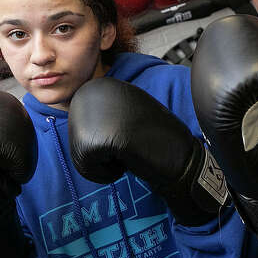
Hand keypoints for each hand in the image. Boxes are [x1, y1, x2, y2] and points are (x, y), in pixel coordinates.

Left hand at [69, 78, 228, 225]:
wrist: (182, 155)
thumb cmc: (155, 137)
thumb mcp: (124, 111)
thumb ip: (103, 108)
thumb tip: (77, 112)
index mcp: (100, 84)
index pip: (79, 127)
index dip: (104, 140)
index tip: (129, 132)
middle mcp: (93, 93)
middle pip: (75, 140)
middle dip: (101, 153)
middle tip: (131, 143)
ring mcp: (96, 114)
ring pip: (79, 155)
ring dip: (104, 163)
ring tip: (130, 149)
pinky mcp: (100, 139)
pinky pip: (88, 168)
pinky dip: (108, 173)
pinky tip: (130, 158)